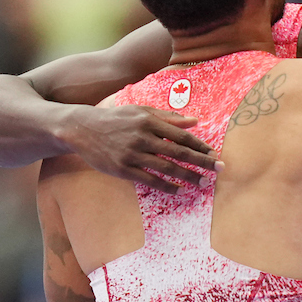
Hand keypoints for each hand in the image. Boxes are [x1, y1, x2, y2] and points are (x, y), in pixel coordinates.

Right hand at [61, 104, 220, 193]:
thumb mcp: (140, 111)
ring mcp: (131, 154)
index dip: (200, 145)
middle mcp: (142, 137)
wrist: (82, 129)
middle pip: (178, 152)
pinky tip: (179, 190)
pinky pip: (148, 180)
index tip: (214, 153)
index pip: (181, 135)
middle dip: (201, 161)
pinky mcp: (122, 169)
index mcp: (149, 121)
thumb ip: (168, 117)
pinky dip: (166, 186)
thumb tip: (195, 121)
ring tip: (203, 182)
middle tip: (220, 169)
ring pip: (166, 168)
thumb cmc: (116, 119)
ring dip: (187, 176)